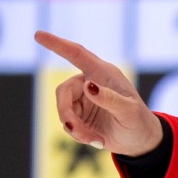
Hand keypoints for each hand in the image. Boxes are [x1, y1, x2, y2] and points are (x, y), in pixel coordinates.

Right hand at [34, 30, 162, 156]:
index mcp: (104, 74)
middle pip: (63, 91)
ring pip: (63, 109)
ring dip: (75, 128)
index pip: (77, 55)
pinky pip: (68, 124)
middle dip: (66, 112)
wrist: (140, 142)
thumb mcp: (129, 112)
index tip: (38, 34)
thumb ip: (110, 99)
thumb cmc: (139, 122)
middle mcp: (90, 82)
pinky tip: (98, 140)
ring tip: (96, 140)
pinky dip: (79, 135)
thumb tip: (87, 85)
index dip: (58, 45)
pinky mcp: (79, 115)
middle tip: (75, 129)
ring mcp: (83, 99)